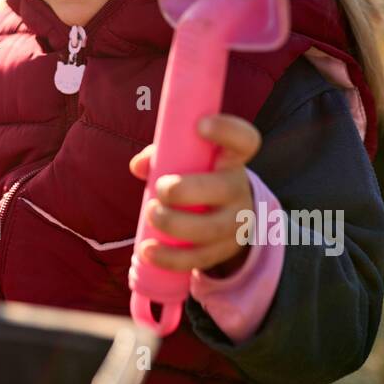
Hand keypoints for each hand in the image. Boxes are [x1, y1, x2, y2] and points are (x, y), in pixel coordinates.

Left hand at [128, 114, 260, 276]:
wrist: (230, 216)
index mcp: (231, 160)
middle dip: (186, 190)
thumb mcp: (190, 161)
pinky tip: (148, 251)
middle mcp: (238, 190)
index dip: (227, 130)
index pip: (244, 140)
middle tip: (161, 189)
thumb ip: (165, 155)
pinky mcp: (223, 251)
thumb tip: (139, 166)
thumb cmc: (200, 178)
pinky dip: (169, 257)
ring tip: (151, 215)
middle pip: (222, 188)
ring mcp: (235, 223)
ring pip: (209, 229)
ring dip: (174, 224)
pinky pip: (198, 258)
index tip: (200, 125)